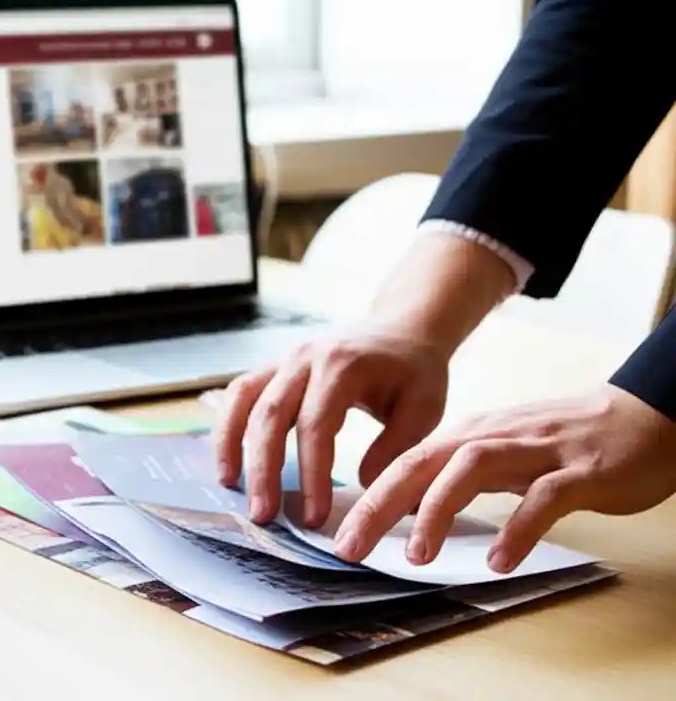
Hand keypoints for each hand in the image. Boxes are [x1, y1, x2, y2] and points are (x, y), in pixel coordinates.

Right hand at [214, 323, 449, 527]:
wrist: (401, 327)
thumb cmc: (415, 370)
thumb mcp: (425, 408)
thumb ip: (396, 449)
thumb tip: (363, 489)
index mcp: (342, 365)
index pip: (316, 426)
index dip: (311, 474)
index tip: (314, 517)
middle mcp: (305, 358)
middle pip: (270, 415)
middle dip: (263, 469)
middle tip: (263, 515)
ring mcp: (284, 359)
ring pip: (244, 401)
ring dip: (232, 446)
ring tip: (230, 487)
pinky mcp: (273, 368)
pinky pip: (240, 394)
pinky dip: (227, 427)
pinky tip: (228, 460)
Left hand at [333, 384, 675, 572]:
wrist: (641, 416)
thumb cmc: (561, 442)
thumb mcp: (497, 455)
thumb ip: (452, 476)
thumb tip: (403, 508)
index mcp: (467, 435)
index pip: (403, 464)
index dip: (365, 498)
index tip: (335, 535)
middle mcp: (491, 437)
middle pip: (421, 463)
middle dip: (379, 505)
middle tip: (350, 547)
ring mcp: (534, 451)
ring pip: (470, 472)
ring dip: (437, 511)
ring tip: (416, 554)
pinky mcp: (578, 471)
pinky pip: (543, 499)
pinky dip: (518, 529)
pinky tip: (500, 560)